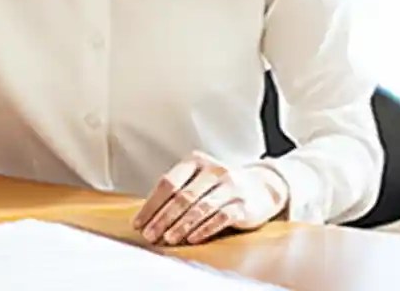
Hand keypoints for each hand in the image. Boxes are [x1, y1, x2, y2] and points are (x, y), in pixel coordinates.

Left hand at [132, 151, 288, 245]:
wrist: (261, 187)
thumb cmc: (219, 186)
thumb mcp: (197, 180)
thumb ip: (176, 192)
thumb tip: (146, 217)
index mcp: (196, 160)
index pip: (168, 183)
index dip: (151, 205)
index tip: (139, 223)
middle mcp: (213, 170)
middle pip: (183, 196)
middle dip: (163, 218)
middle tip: (150, 235)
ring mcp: (230, 185)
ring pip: (201, 208)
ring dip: (181, 226)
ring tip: (168, 239)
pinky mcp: (243, 203)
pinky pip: (221, 217)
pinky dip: (204, 229)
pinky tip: (192, 238)